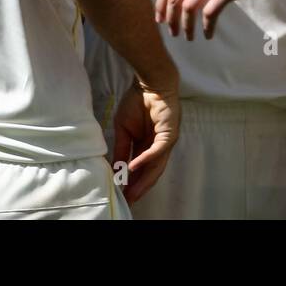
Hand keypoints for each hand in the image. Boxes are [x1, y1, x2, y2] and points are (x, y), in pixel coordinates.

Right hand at [111, 82, 180, 203]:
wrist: (148, 84)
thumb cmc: (137, 102)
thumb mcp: (123, 129)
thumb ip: (121, 148)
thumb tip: (115, 167)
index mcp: (148, 146)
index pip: (140, 169)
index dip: (131, 182)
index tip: (120, 194)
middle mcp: (159, 147)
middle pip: (150, 172)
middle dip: (138, 187)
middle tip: (127, 201)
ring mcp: (165, 142)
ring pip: (155, 166)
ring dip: (143, 180)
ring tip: (131, 193)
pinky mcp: (169, 134)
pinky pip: (156, 151)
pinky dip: (145, 160)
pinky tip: (132, 168)